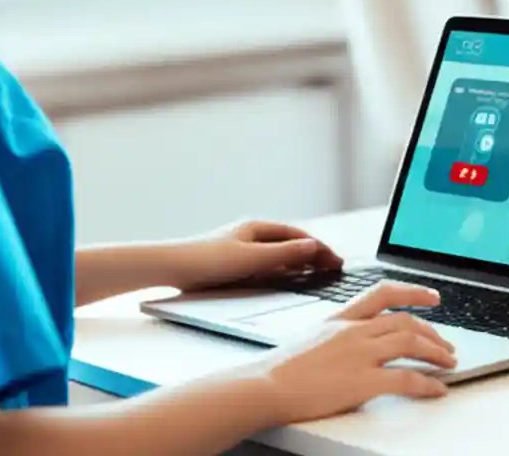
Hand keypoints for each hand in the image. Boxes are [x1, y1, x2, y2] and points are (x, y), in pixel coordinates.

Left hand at [167, 220, 343, 290]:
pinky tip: (287, 281)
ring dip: (299, 263)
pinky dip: (283, 271)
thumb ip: (284, 254)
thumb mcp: (252, 258)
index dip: (319, 248)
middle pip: (290, 244)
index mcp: (257, 228)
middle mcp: (251, 236)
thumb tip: (314, 247)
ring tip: (318, 274)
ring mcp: (243, 249)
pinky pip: (266, 266)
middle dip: (313, 255)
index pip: (298, 236)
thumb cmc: (207, 259)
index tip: (336, 261)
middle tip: (333, 268)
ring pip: (279, 255)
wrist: (172, 267)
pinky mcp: (234, 264)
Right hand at [246, 282, 456, 423]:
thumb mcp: (310, 339)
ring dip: (436, 354)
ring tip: (449, 364)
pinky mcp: (362, 381)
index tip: (431, 298)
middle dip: (433, 333)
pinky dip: (428, 384)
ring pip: (411, 344)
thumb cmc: (279, 369)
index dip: (413, 292)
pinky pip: (406, 379)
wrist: (264, 386)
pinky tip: (437, 389)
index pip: (383, 294)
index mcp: (340, 319)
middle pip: (405, 321)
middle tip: (447, 345)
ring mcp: (358, 354)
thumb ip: (336, 338)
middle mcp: (353, 331)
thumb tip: (355, 347)